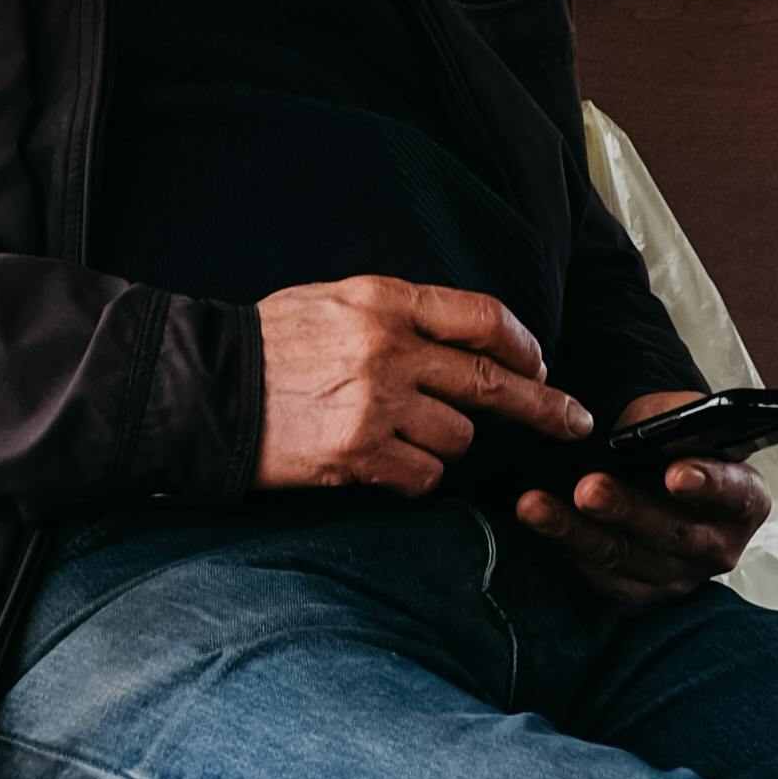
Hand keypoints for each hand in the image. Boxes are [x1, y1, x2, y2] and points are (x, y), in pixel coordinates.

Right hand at [256, 275, 591, 497]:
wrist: (203, 389)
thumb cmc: (266, 344)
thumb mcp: (332, 300)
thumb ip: (396, 314)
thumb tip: (459, 340)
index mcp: (384, 301)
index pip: (481, 317)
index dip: (522, 344)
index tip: (539, 364)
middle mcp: (389, 350)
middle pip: (492, 381)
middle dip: (544, 405)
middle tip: (574, 421)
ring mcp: (378, 406)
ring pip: (458, 436)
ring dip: (445, 444)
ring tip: (400, 437)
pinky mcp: (361, 456)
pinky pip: (424, 477)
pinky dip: (415, 478)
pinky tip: (383, 466)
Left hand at [515, 384, 769, 601]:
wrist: (650, 469)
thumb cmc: (669, 440)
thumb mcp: (679, 417)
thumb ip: (674, 421)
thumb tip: (652, 429)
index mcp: (745, 497)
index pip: (735, 493)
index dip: (707, 483)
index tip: (675, 472)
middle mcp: (719, 544)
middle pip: (673, 533)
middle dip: (627, 508)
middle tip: (589, 486)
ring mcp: (680, 575)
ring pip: (626, 558)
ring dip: (577, 531)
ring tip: (537, 505)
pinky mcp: (639, 592)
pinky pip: (600, 577)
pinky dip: (566, 548)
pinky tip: (538, 522)